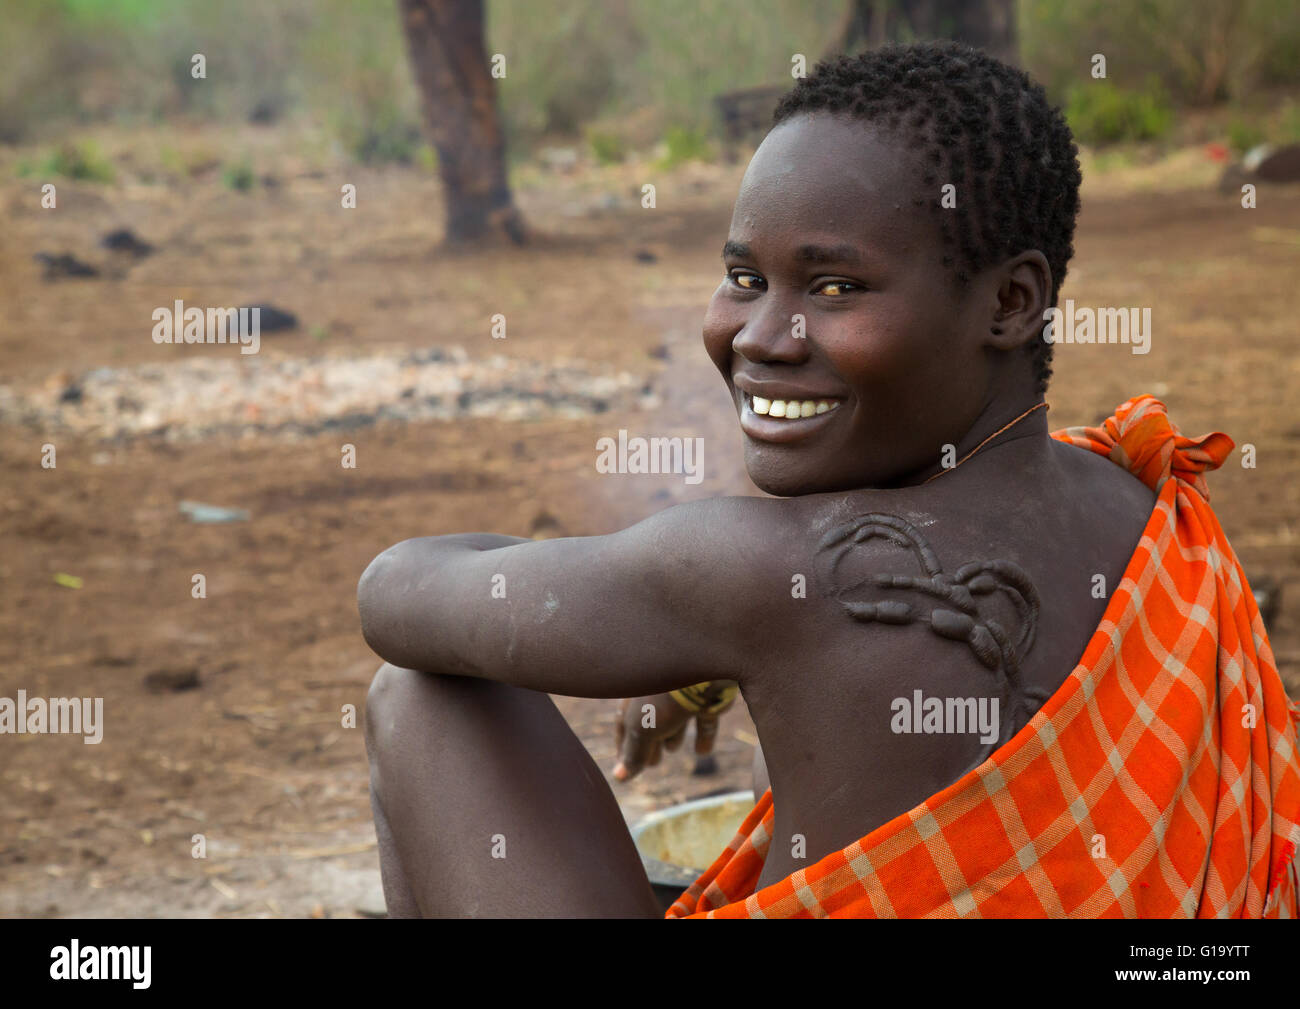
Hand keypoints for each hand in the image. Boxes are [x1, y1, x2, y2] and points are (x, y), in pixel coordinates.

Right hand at [612, 692, 729, 781]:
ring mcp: (683, 690)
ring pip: (676, 715)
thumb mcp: (641, 730)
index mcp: (635, 693)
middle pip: (650, 718)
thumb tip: (620, 777)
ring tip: (672, 750)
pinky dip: (702, 733)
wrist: (703, 672)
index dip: (622, 744)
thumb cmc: (663, 699)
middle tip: (652, 763)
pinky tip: (702, 751)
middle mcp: (657, 690)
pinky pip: (703, 716)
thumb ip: (633, 753)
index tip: (624, 764)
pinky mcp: (708, 694)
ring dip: (673, 734)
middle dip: (650, 741)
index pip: (623, 720)